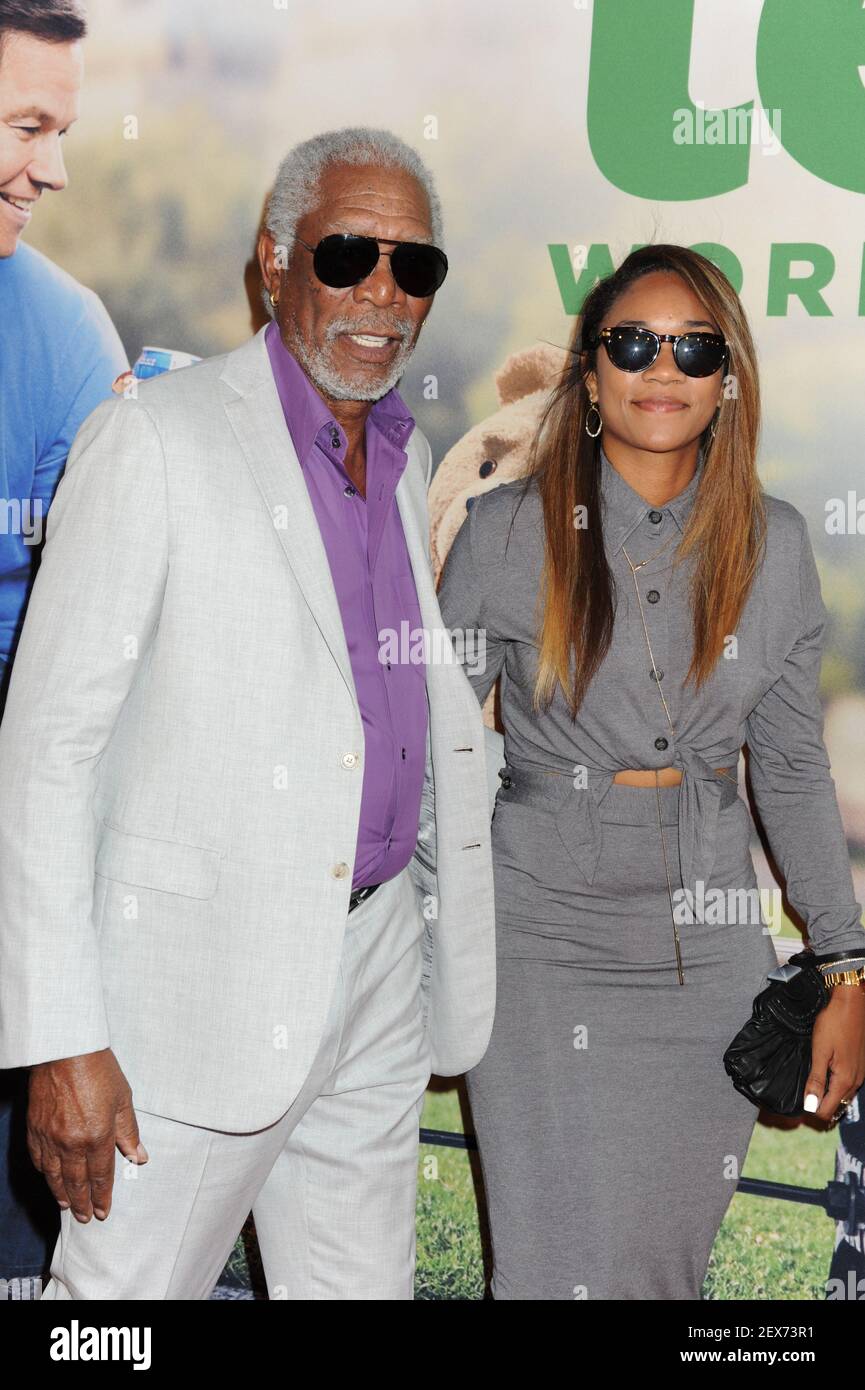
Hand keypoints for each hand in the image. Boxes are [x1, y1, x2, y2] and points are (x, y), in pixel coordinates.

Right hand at [27, 1049, 147, 1221]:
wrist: (64, 1049)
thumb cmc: (97, 1069)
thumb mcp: (123, 1099)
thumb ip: (129, 1131)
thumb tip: (138, 1156)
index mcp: (97, 1136)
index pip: (101, 1176)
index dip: (103, 1196)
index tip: (104, 1211)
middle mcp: (72, 1142)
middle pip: (77, 1182)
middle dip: (82, 1203)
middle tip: (85, 1218)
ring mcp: (50, 1137)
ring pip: (54, 1175)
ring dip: (62, 1194)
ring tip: (67, 1207)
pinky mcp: (35, 1128)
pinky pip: (38, 1158)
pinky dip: (44, 1173)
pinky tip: (49, 1178)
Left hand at [803, 985, 864, 1121]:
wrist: (852, 1002)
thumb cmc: (834, 1023)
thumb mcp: (820, 1051)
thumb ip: (815, 1080)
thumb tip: (810, 1107)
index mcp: (845, 1081)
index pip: (827, 1111)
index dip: (811, 1111)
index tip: (797, 1102)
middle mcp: (856, 1081)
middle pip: (836, 1106)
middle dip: (818, 1105)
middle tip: (801, 1093)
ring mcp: (860, 1073)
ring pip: (842, 1095)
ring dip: (827, 1095)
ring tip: (810, 1083)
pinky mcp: (860, 1065)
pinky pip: (847, 1084)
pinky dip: (835, 1084)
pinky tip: (823, 1073)